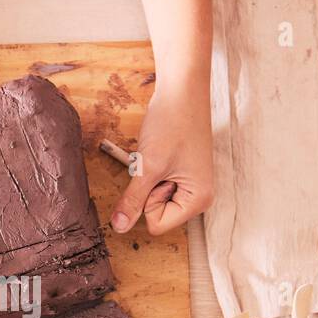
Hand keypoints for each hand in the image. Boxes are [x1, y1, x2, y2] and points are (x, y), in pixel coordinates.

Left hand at [110, 85, 213, 234]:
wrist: (182, 89)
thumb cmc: (172, 123)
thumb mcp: (148, 166)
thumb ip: (133, 200)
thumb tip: (118, 228)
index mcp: (198, 201)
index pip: (157, 225)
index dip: (147, 201)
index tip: (158, 173)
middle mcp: (199, 197)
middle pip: (156, 214)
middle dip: (149, 189)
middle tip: (159, 162)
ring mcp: (191, 185)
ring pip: (153, 198)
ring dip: (149, 178)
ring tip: (161, 155)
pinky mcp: (182, 173)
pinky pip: (157, 184)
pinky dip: (152, 169)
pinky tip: (162, 152)